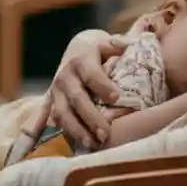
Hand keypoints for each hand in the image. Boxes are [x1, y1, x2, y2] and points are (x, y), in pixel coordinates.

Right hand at [49, 30, 127, 148]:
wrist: (76, 50)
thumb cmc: (100, 50)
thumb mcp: (108, 43)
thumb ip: (122, 44)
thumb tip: (135, 40)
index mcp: (82, 58)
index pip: (91, 73)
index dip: (103, 85)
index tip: (117, 98)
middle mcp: (66, 74)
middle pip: (77, 97)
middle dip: (90, 116)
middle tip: (105, 133)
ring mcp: (56, 90)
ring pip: (62, 112)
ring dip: (76, 129)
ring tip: (92, 143)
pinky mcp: (51, 101)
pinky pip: (52, 119)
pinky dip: (60, 132)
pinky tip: (73, 145)